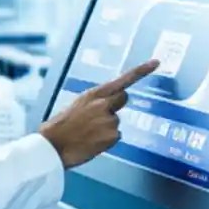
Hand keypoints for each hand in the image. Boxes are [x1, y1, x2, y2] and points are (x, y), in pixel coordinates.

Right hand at [39, 60, 159, 168]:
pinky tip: (90, 143)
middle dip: (115, 105)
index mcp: (92, 94)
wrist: (52, 146)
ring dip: (105, 128)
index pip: (122, 80)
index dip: (142, 71)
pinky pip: (114, 137)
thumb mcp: (75, 107)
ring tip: (86, 135)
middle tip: (99, 117)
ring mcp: (110, 120)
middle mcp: (104, 104)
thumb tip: (103, 109)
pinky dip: (105, 141)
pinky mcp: (112, 136)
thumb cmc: (58, 128)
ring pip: (115, 123)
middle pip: (123, 98)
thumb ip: (92, 105)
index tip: (156, 62)